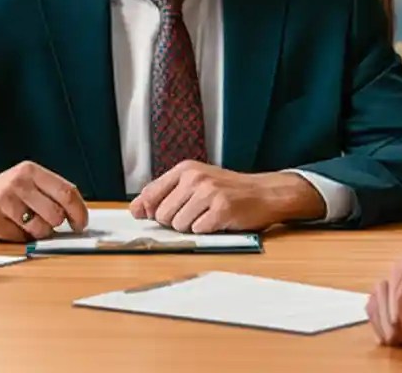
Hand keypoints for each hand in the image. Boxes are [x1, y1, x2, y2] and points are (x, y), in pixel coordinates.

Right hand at [0, 161, 88, 240]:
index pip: (67, 191)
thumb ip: (49, 193)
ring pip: (40, 229)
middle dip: (55, 225)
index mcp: (30, 170)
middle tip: (46, 224)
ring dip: (37, 234)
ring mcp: (4, 200)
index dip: (79, 212)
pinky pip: (20, 238)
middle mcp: (18, 182)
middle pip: (56, 214)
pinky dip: (19, 238)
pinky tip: (8, 227)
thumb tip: (78, 214)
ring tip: (24, 224)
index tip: (81, 224)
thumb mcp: (25, 184)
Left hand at [128, 161, 324, 232]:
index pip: (150, 193)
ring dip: (191, 227)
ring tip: (206, 217)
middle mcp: (195, 178)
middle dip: (174, 221)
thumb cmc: (229, 190)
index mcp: (185, 169)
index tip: (147, 216)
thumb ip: (166, 193)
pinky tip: (218, 221)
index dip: (146, 210)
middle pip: (162, 214)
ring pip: (178, 225)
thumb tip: (135, 209)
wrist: (265, 193)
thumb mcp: (197, 182)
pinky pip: (198, 231)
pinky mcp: (221, 210)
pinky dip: (206, 231)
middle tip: (193, 214)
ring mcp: (209, 193)